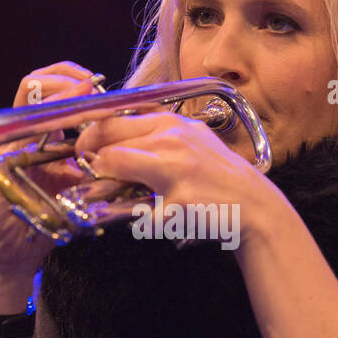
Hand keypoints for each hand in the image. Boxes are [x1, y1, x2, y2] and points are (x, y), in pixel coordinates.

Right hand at [0, 61, 99, 276]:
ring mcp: (12, 141)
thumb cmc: (46, 219)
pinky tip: (70, 119)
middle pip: (41, 80)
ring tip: (87, 90)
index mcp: (43, 134)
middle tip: (96, 84)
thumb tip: (133, 147)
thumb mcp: (78, 184)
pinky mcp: (3, 158)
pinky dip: (47, 115)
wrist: (14, 253)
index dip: (81, 80)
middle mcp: (25, 131)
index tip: (108, 86)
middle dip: (71, 75)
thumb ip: (95, 162)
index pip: (57, 90)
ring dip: (62, 86)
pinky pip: (23, 125)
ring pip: (31, 92)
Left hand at [72, 108, 270, 243]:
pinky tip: (151, 219)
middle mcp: (173, 139)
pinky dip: (139, 219)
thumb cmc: (217, 176)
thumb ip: (153, 137)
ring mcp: (176, 168)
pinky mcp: (180, 201)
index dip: (90, 136)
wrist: (253, 205)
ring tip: (113, 197)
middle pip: (109, 141)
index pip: (113, 118)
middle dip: (92, 160)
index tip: (85, 152)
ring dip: (106, 184)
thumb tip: (109, 144)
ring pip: (117, 167)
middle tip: (91, 176)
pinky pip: (141, 211)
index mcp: (172, 123)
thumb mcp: (190, 142)